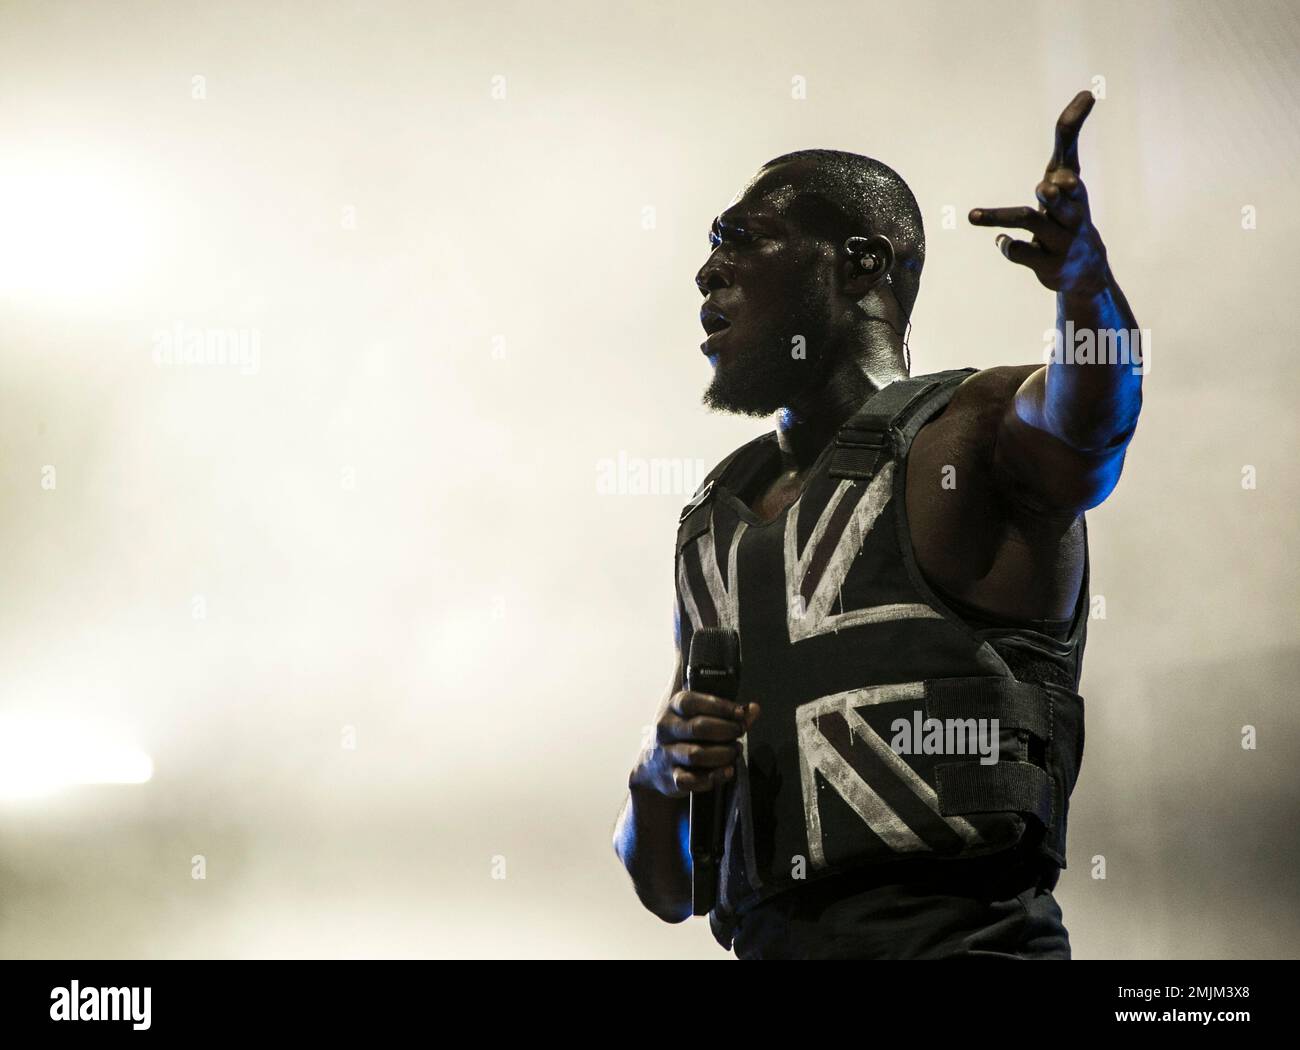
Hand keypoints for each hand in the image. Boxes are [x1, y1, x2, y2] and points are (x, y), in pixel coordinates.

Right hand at [631, 690, 759, 798]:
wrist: (652, 765)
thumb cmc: (683, 734)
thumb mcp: (698, 716)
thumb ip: (727, 713)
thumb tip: (753, 709)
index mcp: (672, 708)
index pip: (692, 702)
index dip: (719, 707)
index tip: (740, 713)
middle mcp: (665, 729)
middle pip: (697, 727)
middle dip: (725, 730)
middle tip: (740, 732)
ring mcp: (666, 755)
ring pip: (696, 754)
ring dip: (722, 753)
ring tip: (736, 751)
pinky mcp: (671, 779)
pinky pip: (693, 780)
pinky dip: (714, 776)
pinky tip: (728, 771)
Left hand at [969, 90, 1111, 296]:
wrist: (1087, 269)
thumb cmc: (1070, 214)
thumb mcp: (1068, 178)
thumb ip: (1067, 141)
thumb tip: (1087, 93)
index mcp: (1074, 187)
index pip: (1070, 151)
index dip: (1074, 123)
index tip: (1086, 96)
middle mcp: (1072, 212)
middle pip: (1060, 197)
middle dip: (1053, 194)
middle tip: (1045, 189)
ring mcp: (1061, 239)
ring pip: (1031, 223)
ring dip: (1003, 216)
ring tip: (974, 215)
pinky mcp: (1047, 263)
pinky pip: (1022, 253)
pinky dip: (1007, 245)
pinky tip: (1001, 241)